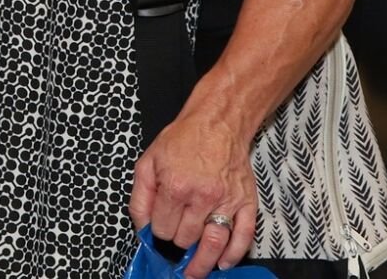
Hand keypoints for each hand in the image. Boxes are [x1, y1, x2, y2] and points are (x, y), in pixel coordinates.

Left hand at [128, 110, 256, 278]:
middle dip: (177, 244)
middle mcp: (202, 197)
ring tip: (193, 273)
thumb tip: (141, 227)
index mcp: (175, 186)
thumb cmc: (182, 141)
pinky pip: (244, 236)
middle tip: (174, 246)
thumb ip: (140, 197)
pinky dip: (234, 254)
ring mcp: (226, 202)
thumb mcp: (148, 162)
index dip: (158, 233)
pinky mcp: (246, 203)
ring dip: (203, 264)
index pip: (163, 228)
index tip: (159, 231)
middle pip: (186, 238)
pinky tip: (223, 263)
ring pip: (214, 244)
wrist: (217, 124)